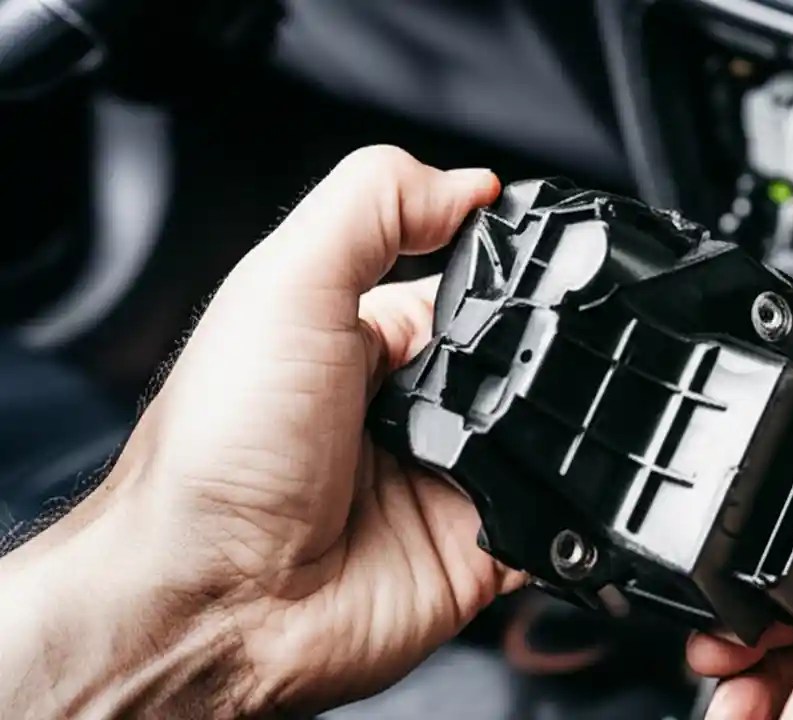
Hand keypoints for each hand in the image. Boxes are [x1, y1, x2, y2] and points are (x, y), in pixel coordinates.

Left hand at [0, 147, 524, 717]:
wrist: (213, 600)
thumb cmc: (218, 453)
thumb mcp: (284, 285)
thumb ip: (373, 209)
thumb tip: (470, 184)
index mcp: (365, 338)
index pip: (468, 285)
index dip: (508, 271)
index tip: (546, 259)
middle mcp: (410, 409)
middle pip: (518, 362)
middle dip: (542, 358)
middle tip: (517, 367)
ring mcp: (447, 480)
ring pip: (547, 438)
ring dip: (559, 430)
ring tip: (518, 433)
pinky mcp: (478, 549)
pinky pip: (554, 522)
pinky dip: (573, 508)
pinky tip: (555, 491)